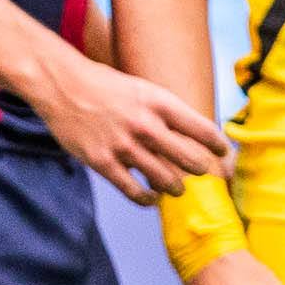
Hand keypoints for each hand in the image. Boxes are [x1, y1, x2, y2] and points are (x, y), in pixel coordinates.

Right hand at [24, 49, 226, 203]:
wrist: (63, 85)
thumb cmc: (106, 87)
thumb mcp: (142, 89)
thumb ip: (167, 112)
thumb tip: (193, 136)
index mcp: (159, 102)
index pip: (203, 129)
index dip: (218, 146)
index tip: (221, 153)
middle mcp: (145, 124)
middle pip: (189, 160)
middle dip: (199, 170)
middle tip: (199, 173)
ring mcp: (124, 145)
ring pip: (165, 180)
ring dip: (175, 188)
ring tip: (175, 188)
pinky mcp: (103, 162)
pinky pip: (134, 191)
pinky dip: (147, 199)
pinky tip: (150, 197)